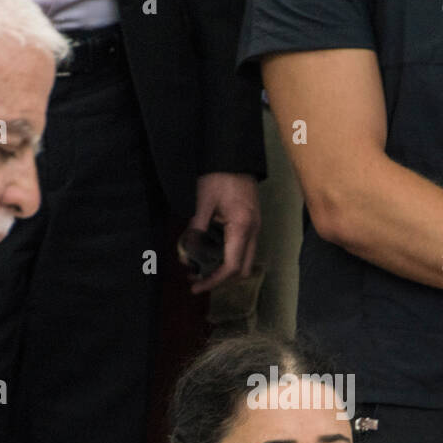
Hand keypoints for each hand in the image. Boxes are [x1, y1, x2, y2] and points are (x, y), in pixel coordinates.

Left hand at [186, 172, 259, 293]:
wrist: (236, 156)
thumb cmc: (220, 176)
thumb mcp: (204, 202)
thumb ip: (197, 229)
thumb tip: (187, 253)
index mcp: (241, 227)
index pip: (231, 267)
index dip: (213, 281)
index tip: (195, 286)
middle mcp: (253, 232)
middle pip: (242, 270)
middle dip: (220, 279)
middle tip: (197, 278)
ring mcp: (255, 228)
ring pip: (244, 261)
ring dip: (224, 268)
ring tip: (200, 266)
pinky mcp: (252, 224)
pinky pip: (242, 249)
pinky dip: (227, 256)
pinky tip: (210, 251)